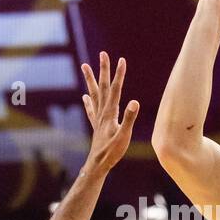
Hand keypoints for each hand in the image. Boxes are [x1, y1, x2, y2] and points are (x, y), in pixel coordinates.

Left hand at [80, 51, 138, 174]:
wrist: (97, 165)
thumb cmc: (112, 153)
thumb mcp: (124, 136)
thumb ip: (129, 119)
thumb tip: (135, 101)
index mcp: (110, 113)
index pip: (116, 89)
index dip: (119, 74)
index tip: (122, 60)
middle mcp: (102, 112)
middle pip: (103, 87)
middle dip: (103, 70)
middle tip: (102, 54)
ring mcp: (98, 119)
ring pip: (94, 94)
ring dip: (91, 80)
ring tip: (85, 66)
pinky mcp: (97, 126)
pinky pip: (91, 109)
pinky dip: (88, 101)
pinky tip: (84, 96)